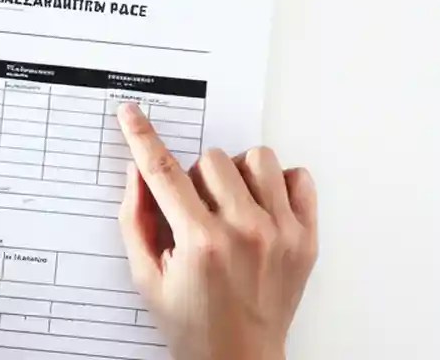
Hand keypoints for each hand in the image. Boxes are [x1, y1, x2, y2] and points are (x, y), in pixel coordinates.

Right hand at [116, 103, 317, 359]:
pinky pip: (298, 178)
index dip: (142, 137)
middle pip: (212, 159)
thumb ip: (135, 219)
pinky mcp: (306, 238)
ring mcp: (281, 233)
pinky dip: (279, 184)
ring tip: (231, 203)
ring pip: (257, 159)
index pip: (163, 171)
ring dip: (237, 174)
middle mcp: (244, 232)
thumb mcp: (146, 276)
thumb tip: (136, 171)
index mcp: (200, 242)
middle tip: (195, 208)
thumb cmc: (193, 324)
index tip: (132, 114)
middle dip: (195, 177)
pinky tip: (262, 205)